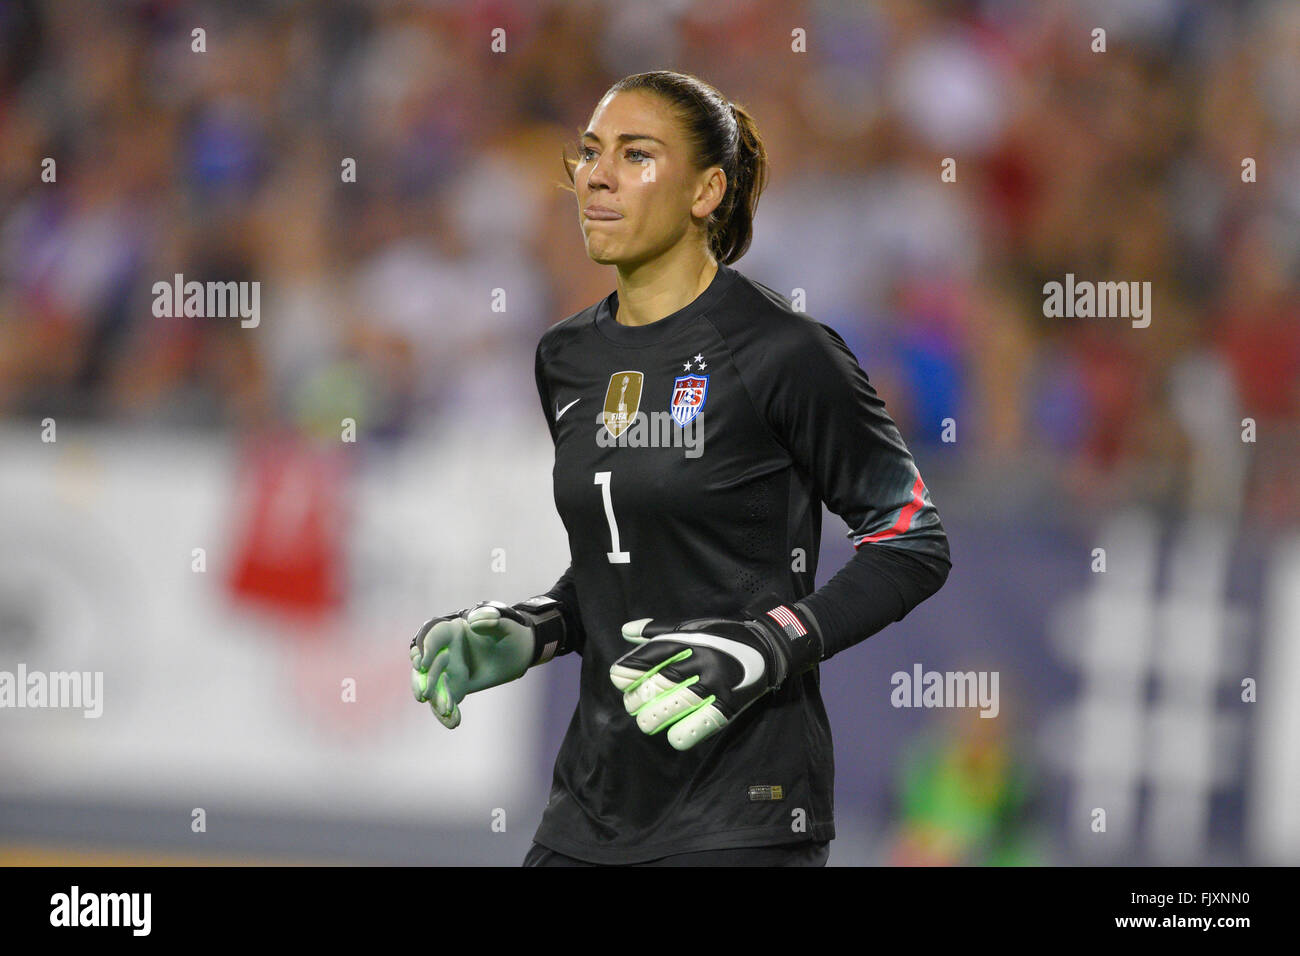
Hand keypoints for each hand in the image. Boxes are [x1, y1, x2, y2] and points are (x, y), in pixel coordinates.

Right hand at [409, 601, 536, 728]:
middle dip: (425, 680)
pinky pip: (444, 700)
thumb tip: (473, 621)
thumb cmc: (509, 632)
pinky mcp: (453, 687)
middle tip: (425, 695)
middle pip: (424, 665)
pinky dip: (446, 713)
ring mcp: (445, 670)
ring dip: (436, 698)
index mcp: (449, 630)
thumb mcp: (505, 624)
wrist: (517, 652)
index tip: (422, 664)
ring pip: (432, 686)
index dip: (425, 650)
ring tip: (446, 709)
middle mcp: (441, 651)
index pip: (432, 638)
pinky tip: (454, 722)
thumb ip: (491, 620)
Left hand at [608, 597, 821, 750]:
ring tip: (646, 722)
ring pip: (677, 704)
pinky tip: (674, 737)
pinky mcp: (731, 703)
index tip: (619, 679)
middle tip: (633, 705)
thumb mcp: (692, 626)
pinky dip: (686, 733)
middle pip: (660, 683)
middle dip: (639, 698)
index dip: (630, 670)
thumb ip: (657, 631)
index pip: (650, 656)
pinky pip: (705, 722)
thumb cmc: (723, 636)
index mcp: (689, 639)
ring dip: (655, 717)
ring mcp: (717, 682)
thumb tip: (625, 631)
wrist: (768, 646)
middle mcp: (702, 659)